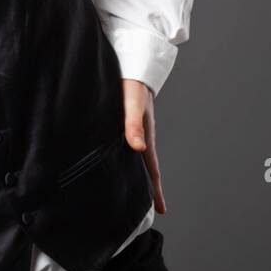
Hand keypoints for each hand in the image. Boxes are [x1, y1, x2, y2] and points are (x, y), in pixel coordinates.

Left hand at [122, 78, 165, 213]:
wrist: (130, 60)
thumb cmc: (132, 81)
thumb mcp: (132, 102)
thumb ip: (133, 124)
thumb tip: (139, 148)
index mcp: (145, 135)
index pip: (152, 168)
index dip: (155, 189)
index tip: (160, 210)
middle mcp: (139, 135)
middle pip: (143, 167)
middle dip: (145, 187)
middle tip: (142, 209)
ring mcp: (130, 129)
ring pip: (132, 157)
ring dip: (133, 174)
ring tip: (128, 191)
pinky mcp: (121, 121)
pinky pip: (122, 145)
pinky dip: (120, 159)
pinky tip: (110, 162)